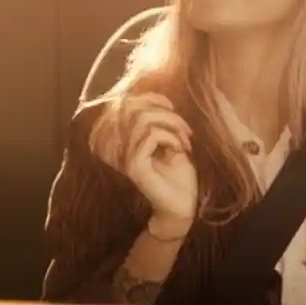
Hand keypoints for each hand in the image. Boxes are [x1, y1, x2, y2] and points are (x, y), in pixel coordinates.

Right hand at [91, 92, 198, 222]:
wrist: (183, 206)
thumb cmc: (179, 177)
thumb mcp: (171, 142)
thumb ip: (160, 122)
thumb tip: (160, 100)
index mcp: (126, 139)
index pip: (128, 104)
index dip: (151, 98)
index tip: (173, 108)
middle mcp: (119, 146)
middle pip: (134, 108)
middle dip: (166, 113)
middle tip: (186, 130)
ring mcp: (125, 156)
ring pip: (143, 120)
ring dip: (171, 125)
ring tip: (184, 141)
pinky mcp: (134, 165)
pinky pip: (151, 136)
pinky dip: (171, 138)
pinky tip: (180, 150)